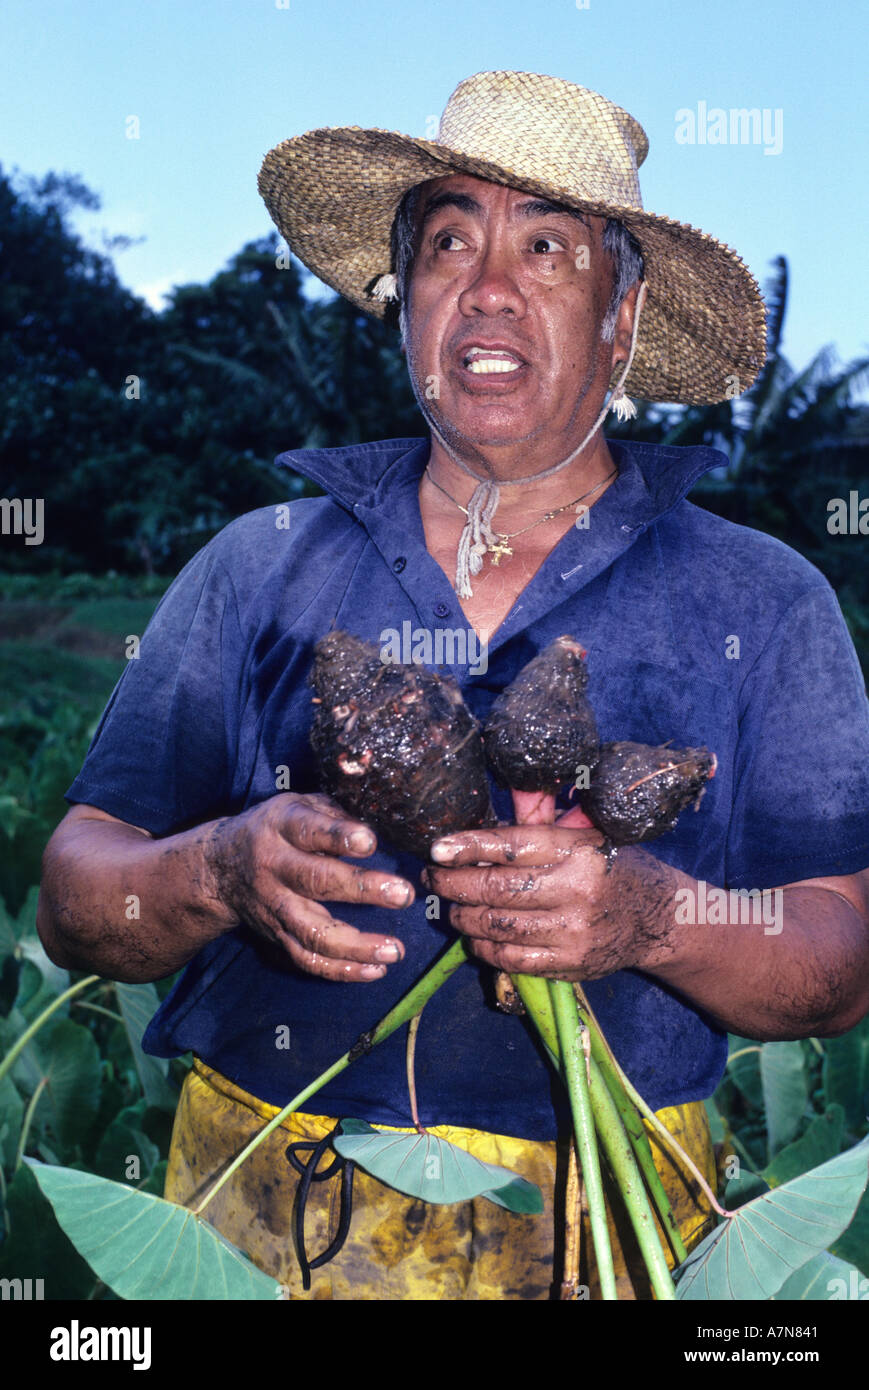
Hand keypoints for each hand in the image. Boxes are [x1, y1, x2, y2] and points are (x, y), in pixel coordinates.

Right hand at [206, 793, 413, 981]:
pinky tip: (376, 971)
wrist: (218, 867)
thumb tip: (378, 828)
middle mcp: (276, 869)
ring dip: (356, 946)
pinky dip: (341, 970)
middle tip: (403, 894)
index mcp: (281, 828)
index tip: (370, 842)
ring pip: (313, 933)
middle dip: (362, 889)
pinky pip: (307, 960)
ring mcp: (276, 908)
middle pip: (316, 882)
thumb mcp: (298, 805)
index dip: (338, 836)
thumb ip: (334, 813)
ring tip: (394, 951)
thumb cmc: (275, 829)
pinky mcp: (277, 936)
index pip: (309, 830)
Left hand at [421, 821, 675, 981]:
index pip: (511, 846)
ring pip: (497, 926)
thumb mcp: (584, 832)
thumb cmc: (613, 865)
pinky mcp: (571, 964)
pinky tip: (475, 936)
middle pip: (495, 889)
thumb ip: (539, 815)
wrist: (661, 917)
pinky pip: (511, 958)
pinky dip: (484, 947)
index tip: (437, 848)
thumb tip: (504, 781)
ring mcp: (574, 932)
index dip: (468, 847)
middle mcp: (576, 890)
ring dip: (463, 917)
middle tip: (434, 877)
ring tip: (451, 905)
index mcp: (577, 849)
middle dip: (453, 884)